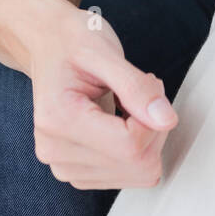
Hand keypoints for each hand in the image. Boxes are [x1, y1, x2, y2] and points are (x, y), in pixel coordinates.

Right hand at [26, 0, 177, 190]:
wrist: (48, 44)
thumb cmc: (72, 42)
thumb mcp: (105, 52)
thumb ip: (137, 88)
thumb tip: (166, 120)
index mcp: (59, 120)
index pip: (130, 145)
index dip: (153, 116)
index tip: (148, 83)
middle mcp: (56, 151)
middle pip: (137, 164)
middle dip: (153, 126)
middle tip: (141, 90)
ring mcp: (64, 166)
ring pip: (138, 173)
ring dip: (146, 137)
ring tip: (128, 102)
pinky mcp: (77, 172)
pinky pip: (129, 173)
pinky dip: (137, 147)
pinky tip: (122, 120)